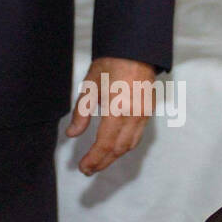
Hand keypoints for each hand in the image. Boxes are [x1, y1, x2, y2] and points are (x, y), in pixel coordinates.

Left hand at [66, 56, 155, 174]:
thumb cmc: (111, 64)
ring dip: (114, 157)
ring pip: (129, 145)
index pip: (104, 144)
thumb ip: (81, 113)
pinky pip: (137, 136)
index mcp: (117, 109)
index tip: (84, 167)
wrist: (135, 51)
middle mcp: (133, 115)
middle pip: (118, 149)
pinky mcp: (148, 112)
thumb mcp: (89, 87)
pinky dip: (125, 146)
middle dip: (102, 162)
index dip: (93, 159)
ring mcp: (143, 115)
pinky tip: (115, 148)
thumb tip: (72, 133)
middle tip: (89, 169)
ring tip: (99, 162)